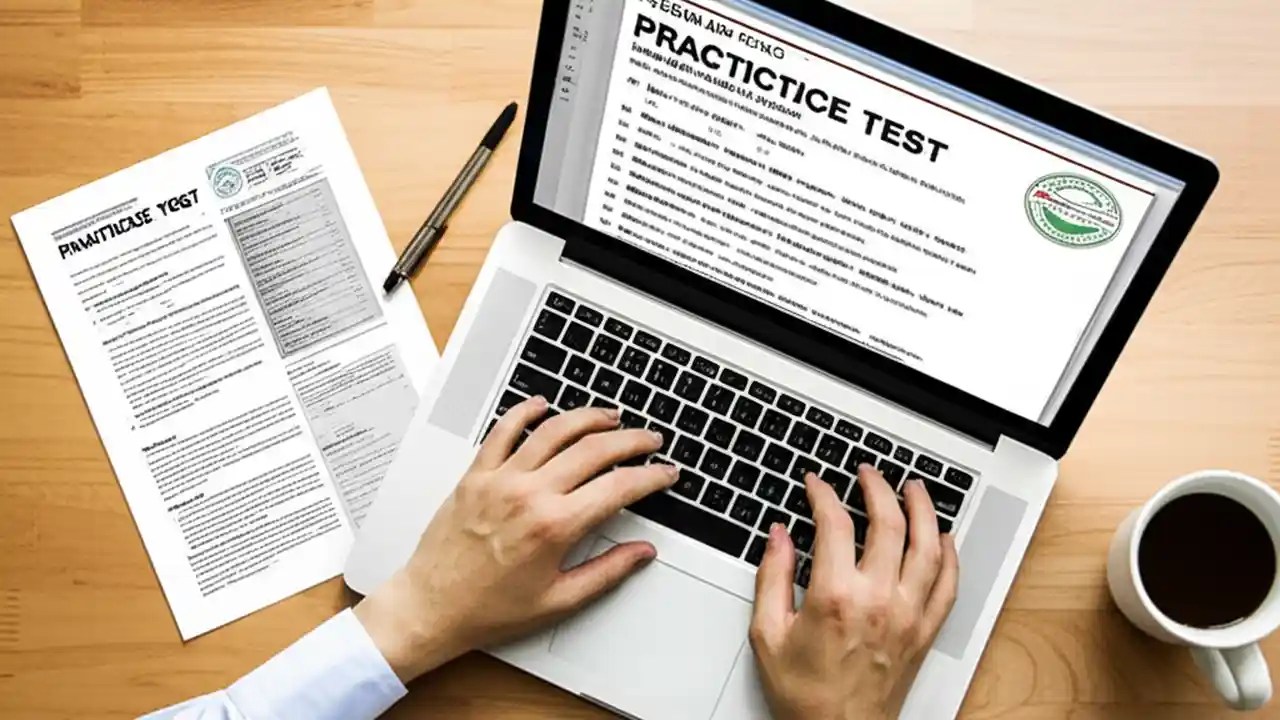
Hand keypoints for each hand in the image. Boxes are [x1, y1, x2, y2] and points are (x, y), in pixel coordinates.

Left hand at [354, 396, 674, 681]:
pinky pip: (503, 430)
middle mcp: (529, 495)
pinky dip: (525, 412)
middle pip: (594, 449)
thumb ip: (607, 572)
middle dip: (631, 440)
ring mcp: (500, 480)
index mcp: (555, 527)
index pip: (618, 487)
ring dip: (589, 417)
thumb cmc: (489, 609)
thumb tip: (642, 553)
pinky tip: (543, 405)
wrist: (431, 607)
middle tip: (650, 440)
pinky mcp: (476, 475)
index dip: (651, 477)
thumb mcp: (559, 600)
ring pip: (554, 430)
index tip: (665, 473)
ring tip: (611, 417)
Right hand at [750, 466, 958, 719]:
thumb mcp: (767, 633)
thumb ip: (772, 577)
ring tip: (913, 488)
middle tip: (867, 474)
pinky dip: (949, 556)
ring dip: (922, 510)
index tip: (817, 484)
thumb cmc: (804, 693)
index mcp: (835, 596)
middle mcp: (878, 600)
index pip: (834, 523)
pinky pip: (948, 585)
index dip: (824, 494)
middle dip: (877, 488)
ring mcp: (907, 614)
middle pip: (888, 523)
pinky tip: (943, 538)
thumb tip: (777, 536)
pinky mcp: (924, 632)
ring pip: (927, 546)